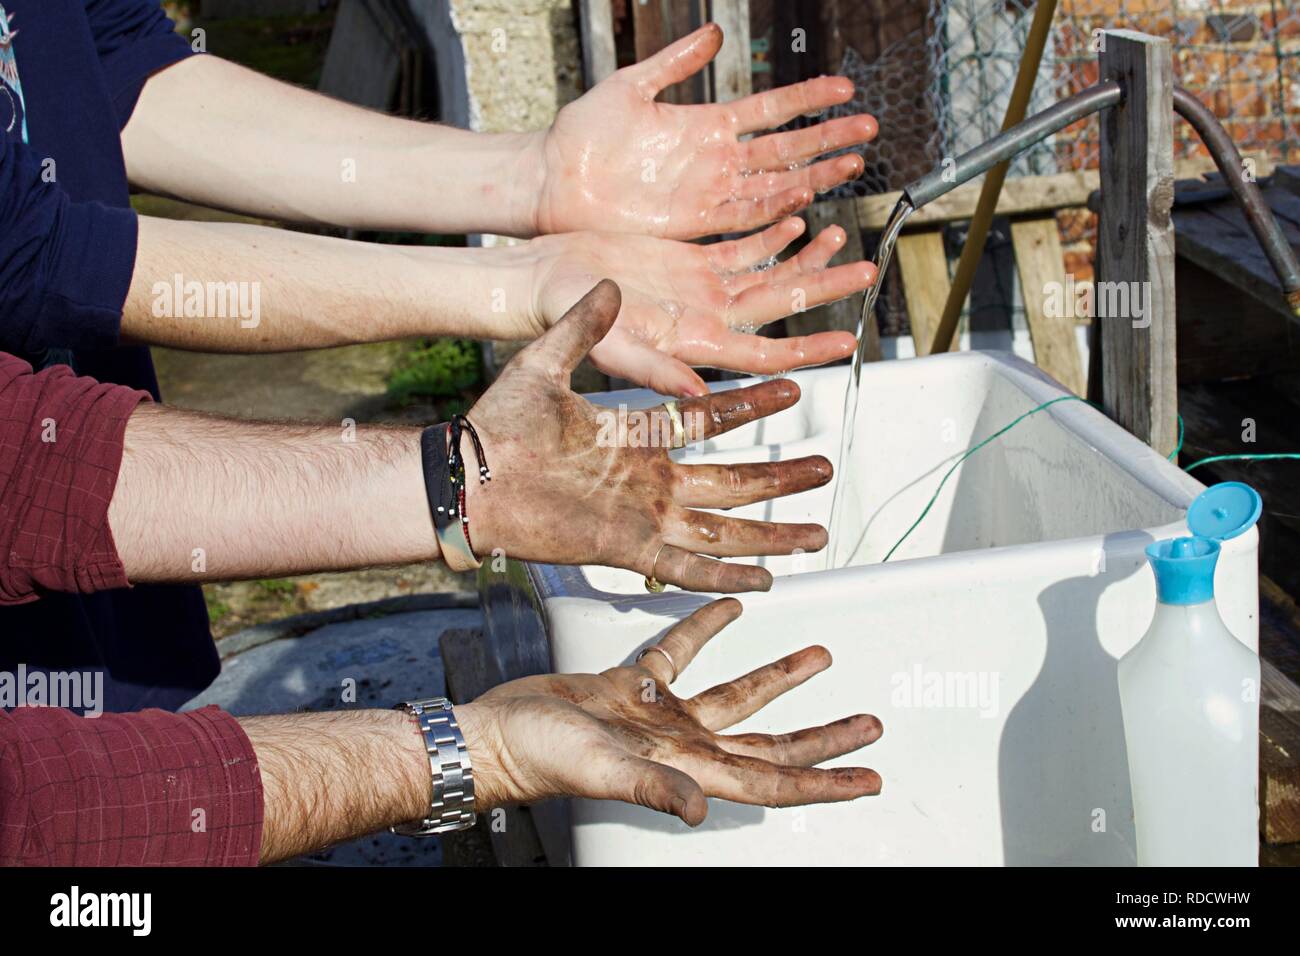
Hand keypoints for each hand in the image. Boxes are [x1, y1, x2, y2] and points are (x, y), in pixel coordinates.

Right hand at [457, 598, 882, 822]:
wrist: (496, 730)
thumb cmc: (538, 755)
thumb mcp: (599, 768)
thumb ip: (653, 787)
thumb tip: (703, 808)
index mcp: (687, 766)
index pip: (772, 778)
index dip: (823, 781)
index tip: (867, 776)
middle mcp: (684, 744)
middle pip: (772, 741)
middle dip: (823, 736)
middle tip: (868, 725)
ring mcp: (661, 716)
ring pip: (737, 695)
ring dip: (780, 677)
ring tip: (820, 656)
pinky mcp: (633, 686)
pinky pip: (683, 654)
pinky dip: (709, 630)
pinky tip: (733, 608)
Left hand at [463, 280, 829, 592]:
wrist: (466, 477)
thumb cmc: (498, 426)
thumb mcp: (545, 365)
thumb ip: (582, 327)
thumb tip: (608, 283)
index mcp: (635, 437)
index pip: (709, 420)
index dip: (752, 406)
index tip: (792, 389)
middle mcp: (648, 481)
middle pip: (733, 481)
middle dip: (781, 478)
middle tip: (824, 469)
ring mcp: (641, 517)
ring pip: (723, 528)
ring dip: (770, 532)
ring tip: (815, 532)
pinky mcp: (625, 548)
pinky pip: (686, 565)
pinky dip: (725, 574)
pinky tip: (764, 580)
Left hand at [530, 24, 876, 238]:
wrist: (551, 178)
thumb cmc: (582, 134)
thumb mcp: (630, 85)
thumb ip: (675, 61)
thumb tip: (715, 33)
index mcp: (705, 124)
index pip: (770, 109)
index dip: (807, 99)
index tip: (844, 88)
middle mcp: (714, 160)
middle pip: (784, 148)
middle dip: (827, 138)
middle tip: (867, 129)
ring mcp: (707, 192)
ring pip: (773, 184)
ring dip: (814, 174)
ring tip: (851, 163)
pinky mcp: (692, 222)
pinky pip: (742, 216)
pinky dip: (773, 208)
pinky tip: (804, 197)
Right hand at [530, 219, 873, 394]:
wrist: (539, 284)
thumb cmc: (568, 319)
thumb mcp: (607, 348)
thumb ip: (653, 369)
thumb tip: (698, 393)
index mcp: (693, 342)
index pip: (764, 352)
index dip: (806, 350)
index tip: (847, 344)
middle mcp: (704, 318)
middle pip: (778, 304)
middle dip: (823, 288)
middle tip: (867, 273)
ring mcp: (698, 289)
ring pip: (765, 273)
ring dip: (803, 257)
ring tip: (841, 233)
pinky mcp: (686, 262)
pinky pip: (739, 247)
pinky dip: (768, 232)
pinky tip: (796, 216)